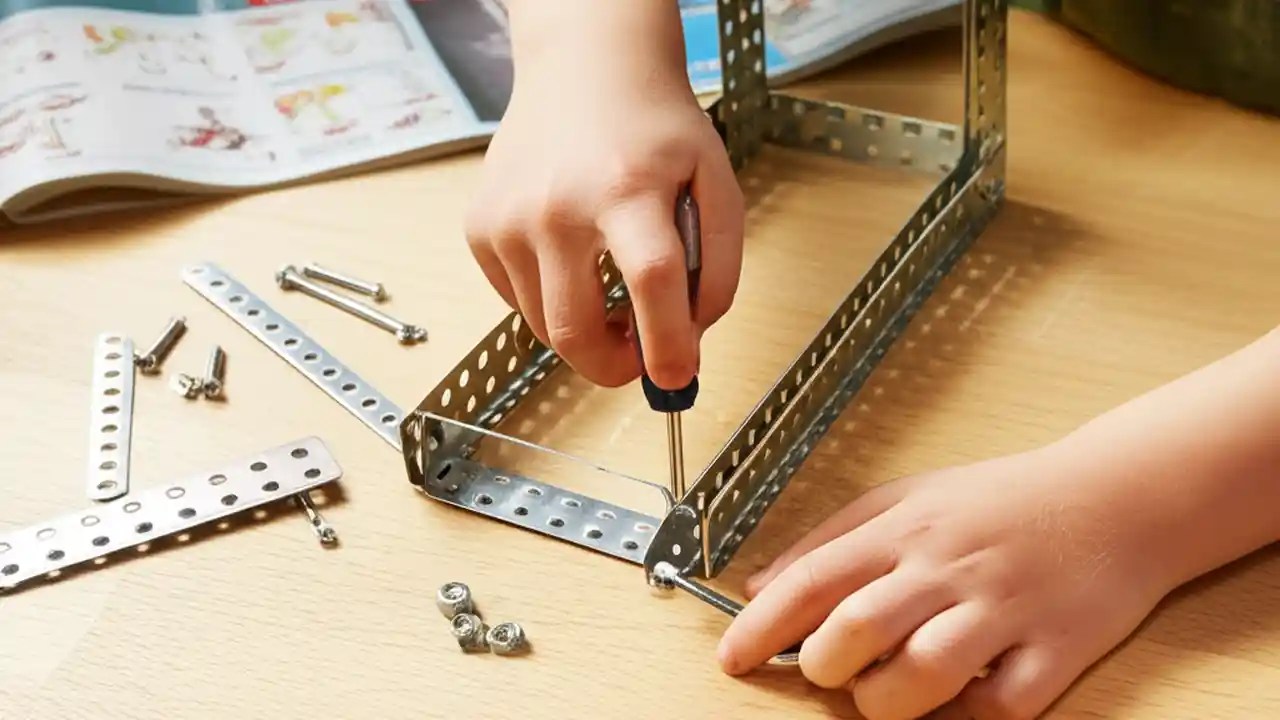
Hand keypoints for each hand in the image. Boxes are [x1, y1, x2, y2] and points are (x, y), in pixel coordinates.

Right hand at [464, 14, 742, 389]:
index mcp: (626, 188)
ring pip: (544, 325)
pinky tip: (573, 259)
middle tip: (639, 359)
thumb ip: (719, 265)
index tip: (677, 377)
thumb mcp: (715, 182)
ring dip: (584, 331)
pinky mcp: (480, 228)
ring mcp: (507, 219)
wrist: (585, 68)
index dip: (668, 344)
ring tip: (614, 297)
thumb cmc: (654, 127)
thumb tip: (691, 338)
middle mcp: (556, 205)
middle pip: (576, 328)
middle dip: (613, 366)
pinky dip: (550, 300)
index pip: (651, 283)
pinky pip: (518, 300)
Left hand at [717, 442, 1179, 719]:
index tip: (731, 659)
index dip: (760, 625)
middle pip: (857, 630)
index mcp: (907, 530)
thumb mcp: (907, 497)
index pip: (813, 579)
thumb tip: (760, 586)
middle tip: (829, 669)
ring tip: (886, 690)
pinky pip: (1001, 705)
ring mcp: (1004, 610)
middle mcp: (948, 568)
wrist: (1116, 498)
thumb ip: (831, 539)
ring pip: (922, 675)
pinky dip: (969, 715)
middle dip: (823, 666)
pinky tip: (959, 699)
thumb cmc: (1002, 501)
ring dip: (886, 700)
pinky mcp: (1057, 650)